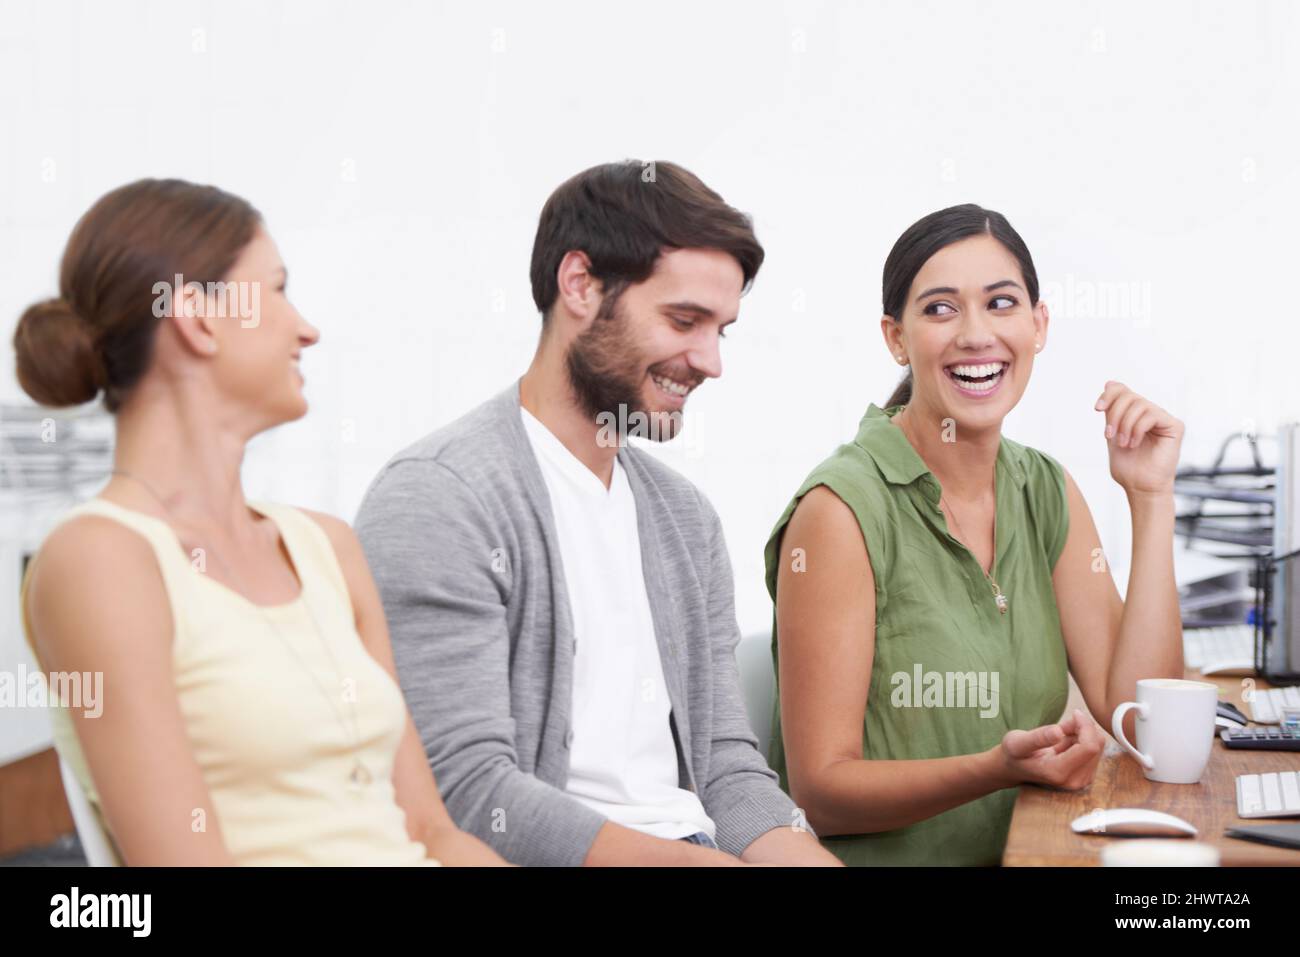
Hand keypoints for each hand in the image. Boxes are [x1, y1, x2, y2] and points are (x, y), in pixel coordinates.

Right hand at [997, 709, 1104, 790]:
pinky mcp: (1086, 776)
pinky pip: (1095, 750)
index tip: (1074, 713)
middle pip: (1096, 746)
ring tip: (1060, 735)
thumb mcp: (1017, 742)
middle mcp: (1074, 781)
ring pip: (1098, 746)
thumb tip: (1059, 732)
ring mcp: (1081, 780)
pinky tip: (1065, 742)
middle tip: (1062, 724)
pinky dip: (1082, 740)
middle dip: (1084, 728)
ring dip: (1082, 733)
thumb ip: (1038, 738)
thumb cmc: (1014, 753)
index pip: (1089, 747)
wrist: (1014, 768)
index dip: (1086, 726)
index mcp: (1058, 772)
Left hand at [1094, 381, 1183, 495]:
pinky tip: (1134, 443)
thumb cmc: (1128, 467)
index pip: (1123, 390)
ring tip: (1123, 443)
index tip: (1097, 409)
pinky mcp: (1175, 426)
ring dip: (1125, 425)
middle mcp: (1150, 413)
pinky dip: (1137, 429)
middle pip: (1128, 395)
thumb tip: (1109, 383)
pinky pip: (1151, 415)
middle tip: (1109, 435)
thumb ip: (1111, 412)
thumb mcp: (1112, 434)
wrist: (1140, 487)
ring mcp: (1163, 418)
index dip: (1109, 395)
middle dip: (1114, 414)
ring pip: (1138, 405)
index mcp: (1135, 414)